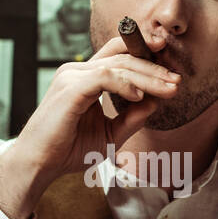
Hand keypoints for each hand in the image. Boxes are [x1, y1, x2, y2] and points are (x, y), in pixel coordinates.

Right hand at [0, 36, 179, 218]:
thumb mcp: (111, 133)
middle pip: (124, 56)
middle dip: (155, 68)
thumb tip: (156, 103)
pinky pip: (105, 78)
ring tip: (170, 88)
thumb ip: (132, 118)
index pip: (119, 54)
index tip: (171, 70)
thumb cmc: (68, 149)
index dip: (145, 55)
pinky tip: (141, 96)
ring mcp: (72, 77)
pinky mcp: (70, 89)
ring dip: (148, 77)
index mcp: (85, 77)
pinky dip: (126, 85)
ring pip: (119, 65)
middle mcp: (77, 71)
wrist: (39, 164)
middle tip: (178, 81)